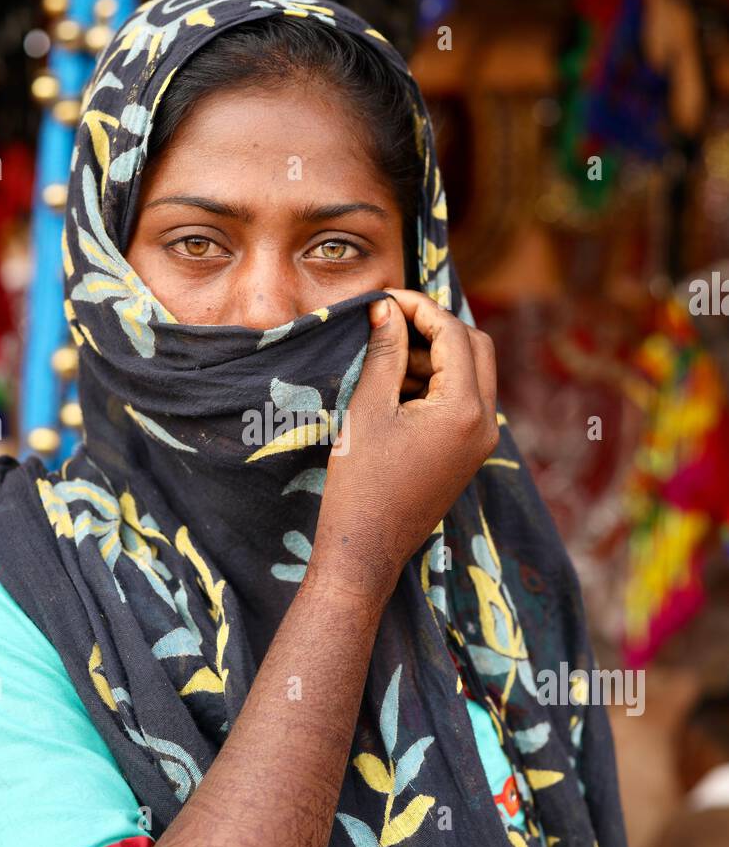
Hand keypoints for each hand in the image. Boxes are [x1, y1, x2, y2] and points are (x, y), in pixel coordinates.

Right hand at [310, 289, 498, 603]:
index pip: (454, 333)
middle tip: (391, 323)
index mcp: (464, 409)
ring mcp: (482, 440)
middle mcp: (485, 422)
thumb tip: (387, 307)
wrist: (367, 548)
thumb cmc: (360, 481)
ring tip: (386, 361)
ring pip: (473, 372)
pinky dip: (438, 383)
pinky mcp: (469, 453)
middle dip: (436, 328)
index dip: (420, 308)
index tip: (386, 298)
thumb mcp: (367, 408)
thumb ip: (384, 352)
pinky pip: (465, 400)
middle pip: (476, 347)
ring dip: (436, 355)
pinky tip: (396, 389)